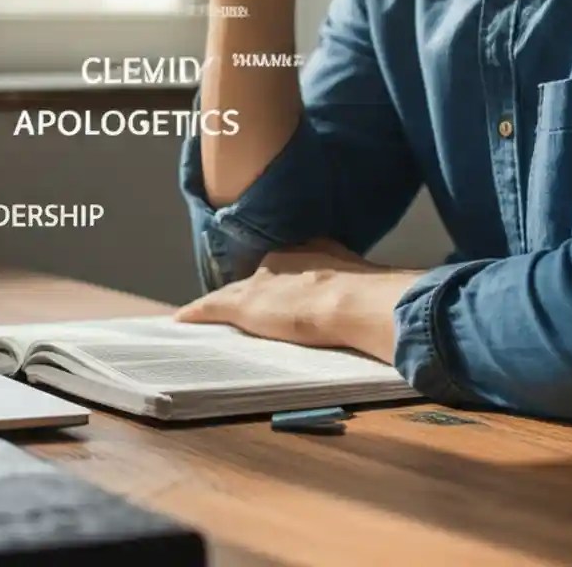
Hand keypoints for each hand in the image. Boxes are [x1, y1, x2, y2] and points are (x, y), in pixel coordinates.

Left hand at [175, 239, 421, 362]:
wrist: (354, 301)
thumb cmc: (371, 297)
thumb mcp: (368, 285)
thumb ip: (365, 290)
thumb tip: (389, 300)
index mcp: (312, 251)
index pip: (290, 265)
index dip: (285, 280)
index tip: (285, 292)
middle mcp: (282, 261)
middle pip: (260, 277)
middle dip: (255, 291)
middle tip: (254, 309)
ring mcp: (261, 282)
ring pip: (234, 292)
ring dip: (223, 303)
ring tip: (209, 315)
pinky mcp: (243, 305)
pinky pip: (212, 306)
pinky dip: (197, 313)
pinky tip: (182, 319)